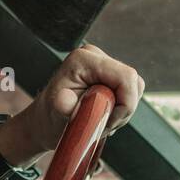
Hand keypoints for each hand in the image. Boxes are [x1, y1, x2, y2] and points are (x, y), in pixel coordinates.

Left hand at [17, 43, 144, 154]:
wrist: (45, 120)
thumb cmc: (50, 119)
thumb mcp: (56, 116)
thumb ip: (64, 107)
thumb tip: (65, 100)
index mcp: (84, 60)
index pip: (126, 77)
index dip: (125, 104)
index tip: (109, 121)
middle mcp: (95, 56)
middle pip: (133, 82)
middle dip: (123, 109)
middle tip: (103, 124)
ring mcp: (103, 63)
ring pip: (134, 87)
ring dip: (122, 110)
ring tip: (102, 120)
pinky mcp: (108, 73)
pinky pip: (129, 90)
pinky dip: (121, 107)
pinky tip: (104, 114)